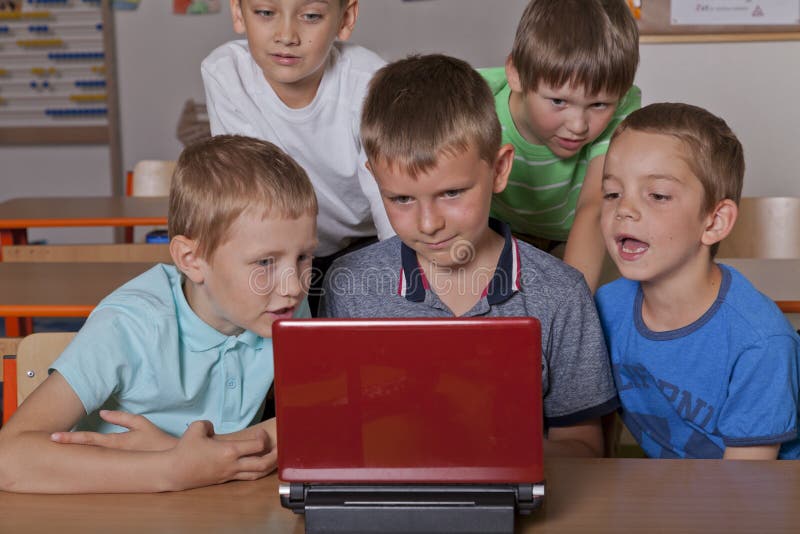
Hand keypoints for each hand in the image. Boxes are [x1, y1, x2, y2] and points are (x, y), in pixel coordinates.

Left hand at [50, 410, 177, 451]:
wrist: (169, 461)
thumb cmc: (157, 440)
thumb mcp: (141, 424)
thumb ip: (121, 417)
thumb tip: (102, 413)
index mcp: (116, 443)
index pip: (88, 439)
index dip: (71, 437)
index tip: (54, 437)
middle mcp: (110, 454)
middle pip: (83, 450)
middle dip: (67, 445)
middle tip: (49, 441)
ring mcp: (112, 462)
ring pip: (89, 457)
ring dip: (74, 452)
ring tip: (59, 447)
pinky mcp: (116, 467)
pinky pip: (97, 462)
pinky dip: (86, 459)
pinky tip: (78, 458)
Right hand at [166, 420, 277, 490]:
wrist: (175, 472)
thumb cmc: (185, 450)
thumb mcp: (196, 428)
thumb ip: (209, 423)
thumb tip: (214, 427)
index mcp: (229, 451)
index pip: (257, 446)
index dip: (263, 438)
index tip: (260, 432)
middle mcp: (233, 465)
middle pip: (263, 464)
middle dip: (275, 456)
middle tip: (279, 448)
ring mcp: (230, 474)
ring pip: (257, 474)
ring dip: (269, 466)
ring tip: (274, 458)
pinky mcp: (226, 480)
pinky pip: (247, 478)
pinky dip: (257, 472)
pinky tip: (259, 465)